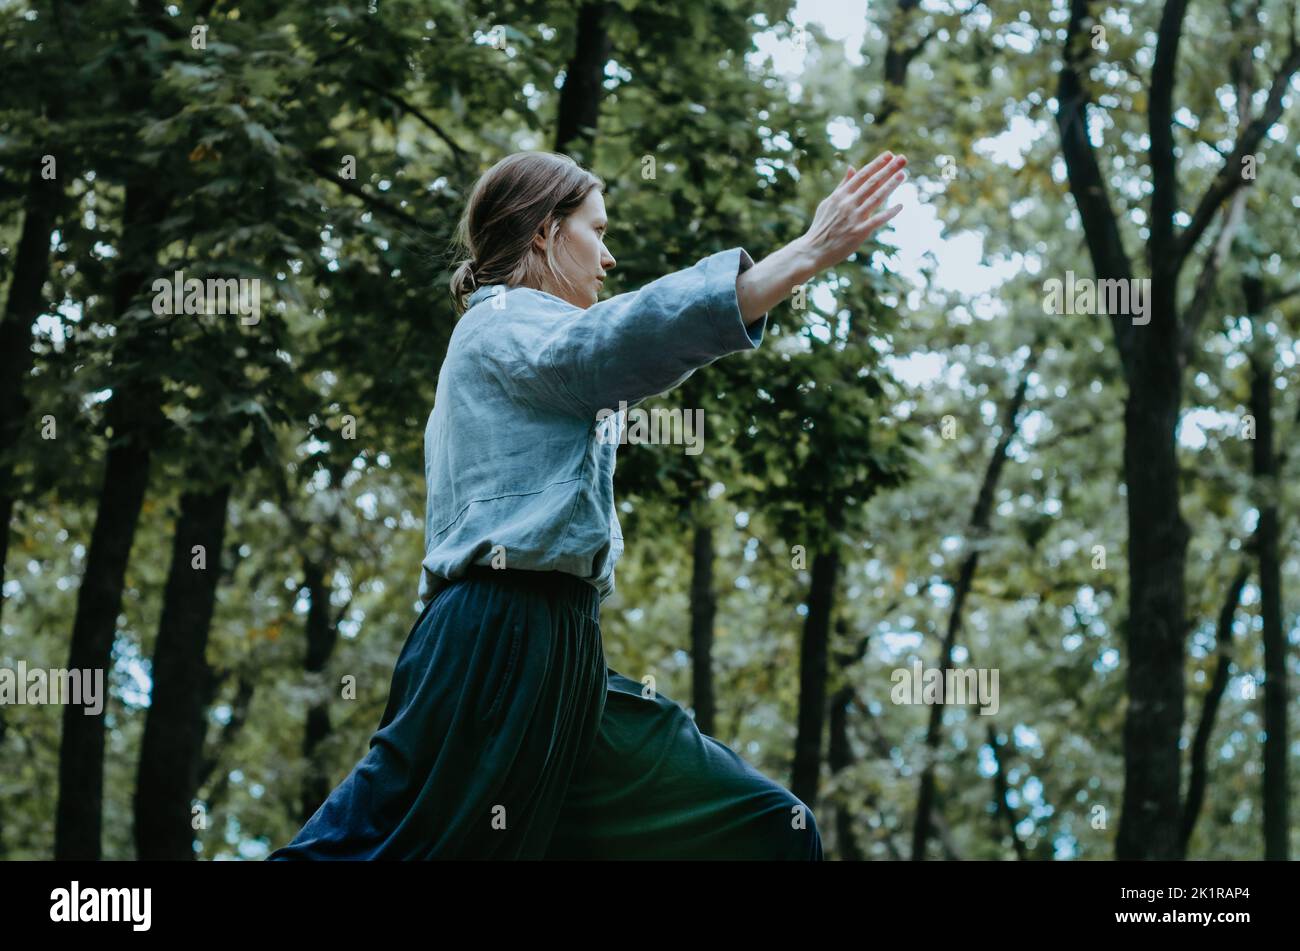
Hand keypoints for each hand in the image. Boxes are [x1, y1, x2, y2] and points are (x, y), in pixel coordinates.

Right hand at [798, 151, 906, 271]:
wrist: (812, 250)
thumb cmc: (821, 227)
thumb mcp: (829, 202)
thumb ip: (843, 185)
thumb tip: (852, 167)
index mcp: (841, 195)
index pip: (862, 175)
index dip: (877, 164)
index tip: (890, 154)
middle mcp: (848, 204)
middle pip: (872, 183)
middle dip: (888, 170)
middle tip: (903, 158)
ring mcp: (853, 218)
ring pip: (876, 198)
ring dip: (890, 185)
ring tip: (903, 174)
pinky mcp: (858, 232)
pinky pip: (876, 221)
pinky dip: (888, 213)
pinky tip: (900, 206)